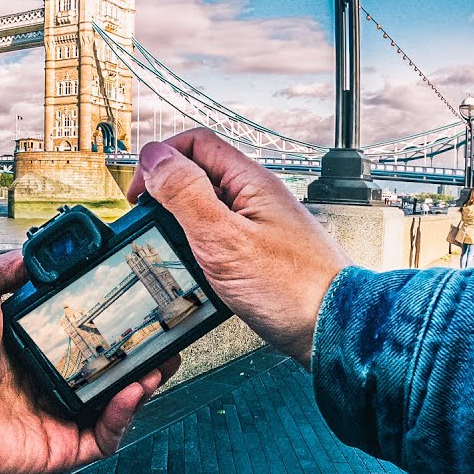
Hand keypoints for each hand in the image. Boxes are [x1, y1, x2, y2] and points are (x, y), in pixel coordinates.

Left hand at [0, 251, 180, 473]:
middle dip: (140, 357)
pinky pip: (104, 438)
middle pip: (105, 374)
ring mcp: (51, 420)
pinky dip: (125, 416)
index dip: (112, 327)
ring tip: (158, 362)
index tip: (136, 310)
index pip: (81, 340)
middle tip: (163, 339)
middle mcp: (40, 386)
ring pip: (113, 407)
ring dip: (142, 385)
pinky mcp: (58, 449)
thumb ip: (7, 266)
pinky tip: (134, 389)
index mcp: (24, 350)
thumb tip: (33, 254)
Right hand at [126, 128, 350, 367]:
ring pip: (206, 210)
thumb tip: (156, 158)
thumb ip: (187, 195)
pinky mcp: (258, 253)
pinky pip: (218, 238)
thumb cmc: (292, 288)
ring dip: (181, 226)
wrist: (332, 330)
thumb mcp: (224, 238)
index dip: (160, 160)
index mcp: (249, 182)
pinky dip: (198, 250)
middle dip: (166, 195)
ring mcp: (258, 225)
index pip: (195, 143)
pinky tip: (194, 272)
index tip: (140, 194)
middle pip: (198, 175)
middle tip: (149, 226)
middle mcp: (255, 197)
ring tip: (169, 251)